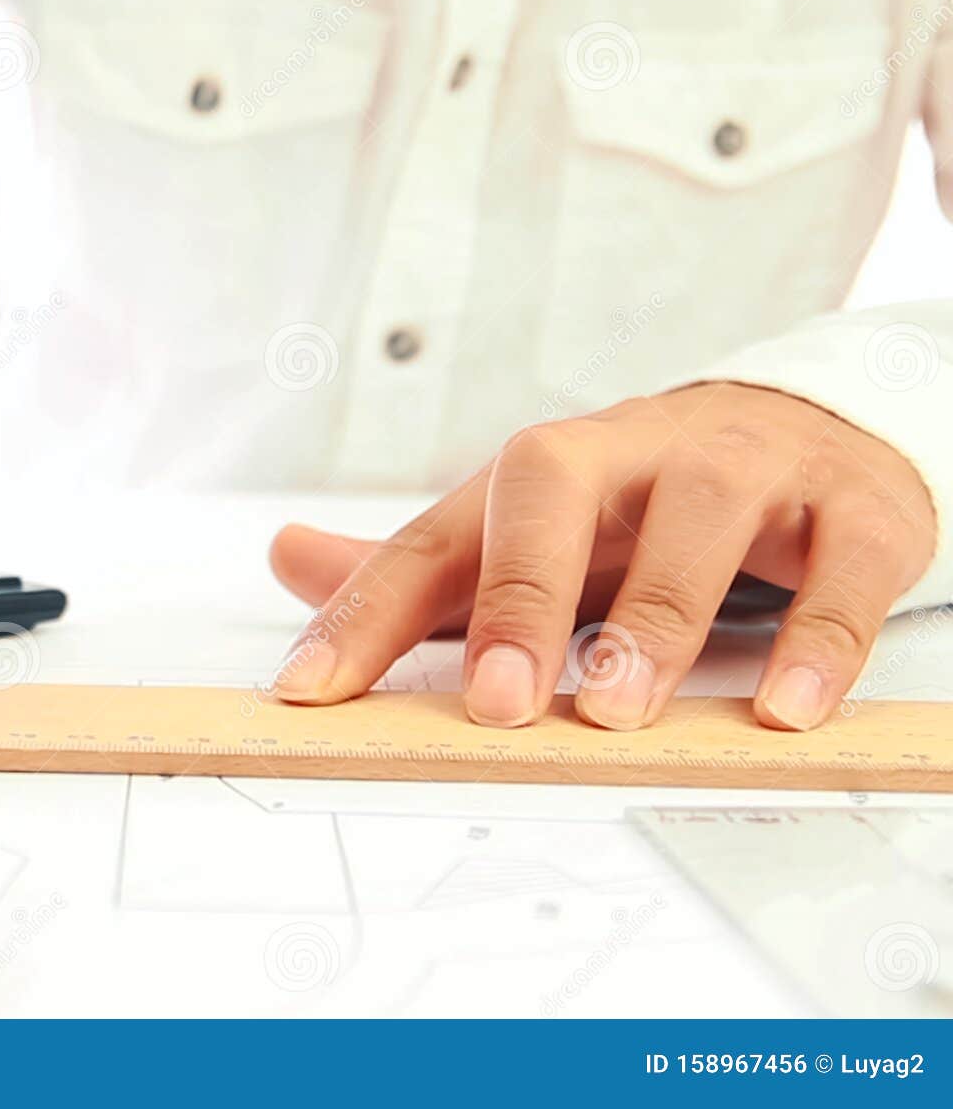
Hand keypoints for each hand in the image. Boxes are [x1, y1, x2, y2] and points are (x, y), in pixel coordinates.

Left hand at [268, 384, 935, 730]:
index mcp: (537, 475)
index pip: (434, 540)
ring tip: (619, 710)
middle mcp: (631, 454)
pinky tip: (783, 707)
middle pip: (554, 488)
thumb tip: (285, 560)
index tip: (310, 690)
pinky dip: (817, 636)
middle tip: (497, 703)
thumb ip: (413, 568)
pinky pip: (842, 564)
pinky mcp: (853, 508)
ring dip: (658, 619)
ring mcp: (744, 469)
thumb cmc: (633, 501)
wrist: (799, 428)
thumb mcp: (520, 532)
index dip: (365, 612)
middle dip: (520, 593)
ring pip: (699, 516)